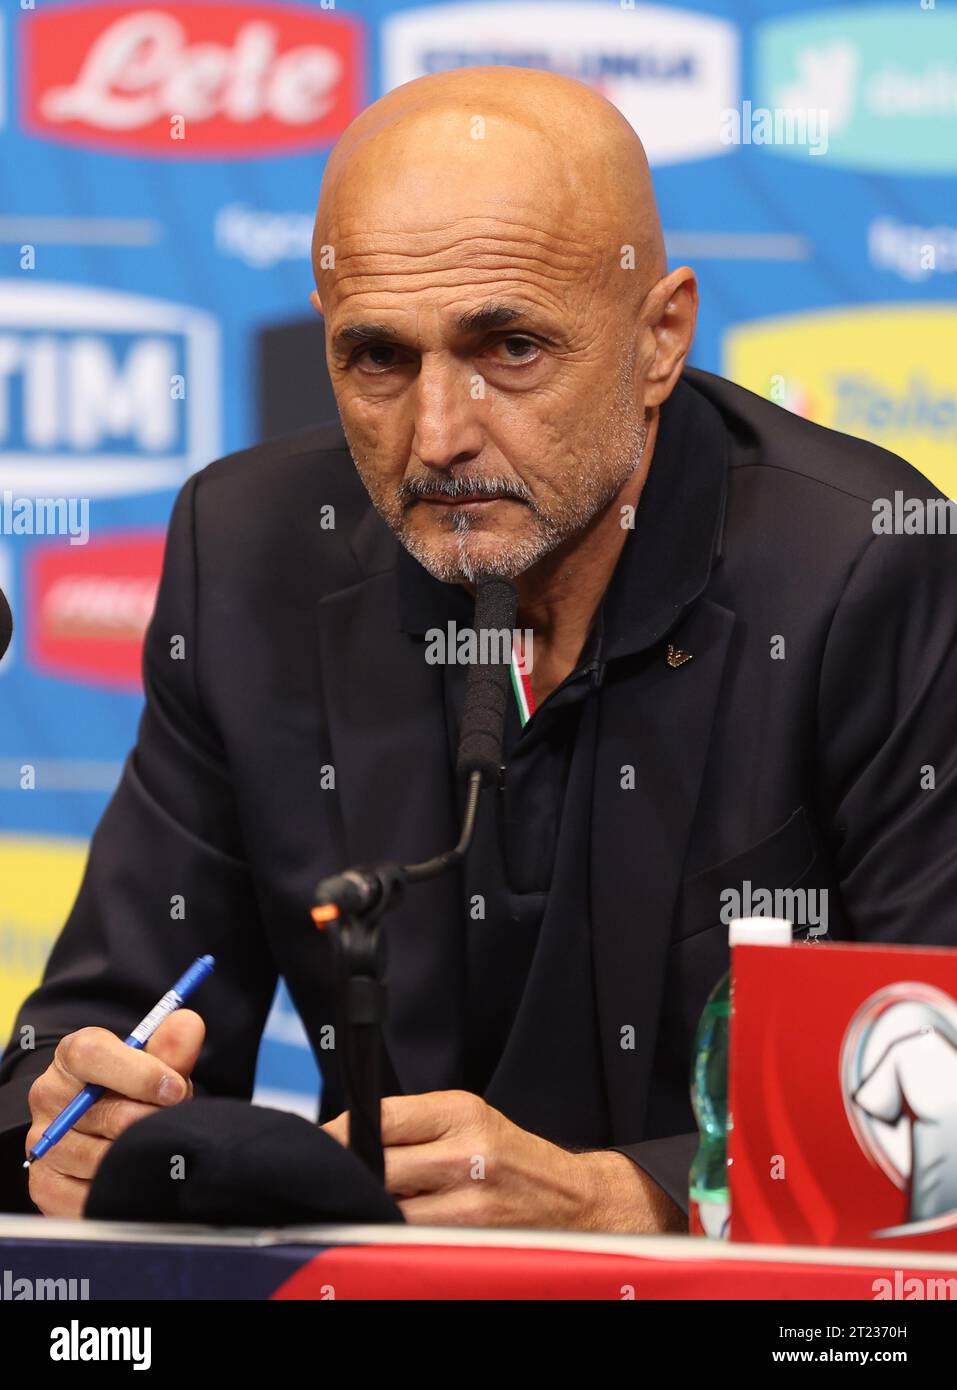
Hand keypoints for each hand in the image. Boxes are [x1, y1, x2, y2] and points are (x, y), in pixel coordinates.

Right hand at [25, 1009, 204, 1217]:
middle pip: (108, 1114)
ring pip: (103, 1159)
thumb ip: (171, 1047)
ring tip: (157, 1147)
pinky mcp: (45, 1185)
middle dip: (153, 1120)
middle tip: (175, 1122)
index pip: (93, 1055)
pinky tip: (138, 1175)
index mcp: (72, 1056)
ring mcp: (43, 1143)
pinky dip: (123, 1189)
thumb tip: (189, 1024)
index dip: (140, 1073)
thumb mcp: (151, 1063)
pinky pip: (90, 1196)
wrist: (103, 1129)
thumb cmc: (131, 1087)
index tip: (176, 1089)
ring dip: (142, 1156)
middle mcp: (49, 1096)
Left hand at [323, 1089, 685, 1231]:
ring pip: (389, 1207)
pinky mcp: (472, 1241)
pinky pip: (411, 1238)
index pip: (382, 1116)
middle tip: (331, 1178)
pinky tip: (392, 1228)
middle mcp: (467, 1152)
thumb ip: (414, 1126)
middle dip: (351, 1172)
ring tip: (364, 1205)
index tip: (320, 1142)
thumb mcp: (471, 1121)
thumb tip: (346, 1140)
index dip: (341, 1131)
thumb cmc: (513, 1159)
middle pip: (378, 1164)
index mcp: (463, 1111)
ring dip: (370, 1206)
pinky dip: (394, 1233)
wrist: (577, 1202)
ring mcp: (469, 1202)